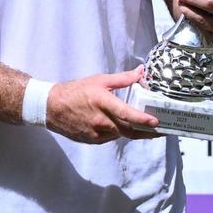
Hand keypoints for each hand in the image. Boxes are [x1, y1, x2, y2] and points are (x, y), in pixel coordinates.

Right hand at [45, 68, 162, 143]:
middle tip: (160, 130)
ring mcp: (96, 133)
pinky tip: (118, 125)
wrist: (51, 107)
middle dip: (147, 131)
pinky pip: (111, 138)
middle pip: (129, 130)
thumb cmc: (75, 91)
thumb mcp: (99, 80)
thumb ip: (122, 78)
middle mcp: (100, 120)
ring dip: (132, 131)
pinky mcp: (92, 141)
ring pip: (120, 134)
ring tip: (143, 126)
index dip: (142, 119)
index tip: (156, 122)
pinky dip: (117, 132)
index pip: (126, 114)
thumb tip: (140, 72)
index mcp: (102, 102)